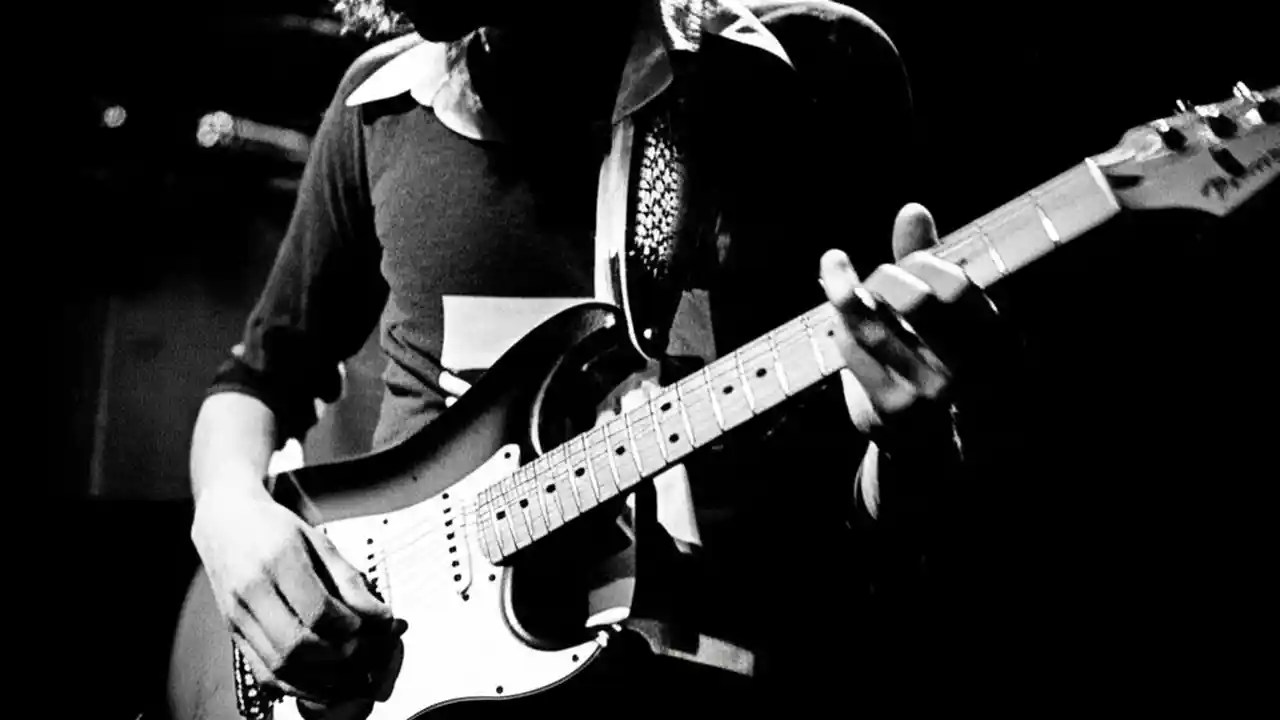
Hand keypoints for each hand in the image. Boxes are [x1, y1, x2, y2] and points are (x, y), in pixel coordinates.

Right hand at [191, 483, 406, 706]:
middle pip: (296, 645)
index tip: (369, 626)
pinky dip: (296, 685)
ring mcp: (237, 616)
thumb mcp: (319, 541)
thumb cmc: (276, 529)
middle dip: (338, 657)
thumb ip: (349, 579)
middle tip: (363, 652)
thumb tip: (381, 617)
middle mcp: (252, 591)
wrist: (226, 521)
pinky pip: (263, 673)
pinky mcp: (233, 633)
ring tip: (351, 675)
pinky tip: (321, 681)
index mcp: (278, 559)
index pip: (317, 610)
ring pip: (278, 667)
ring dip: (321, 679)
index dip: (350, 626)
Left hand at [820, 203, 967, 427]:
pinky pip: (853, 355)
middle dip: (886, 278)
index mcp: (989, 335)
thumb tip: (913, 209)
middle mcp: (966, 365)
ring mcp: (929, 391)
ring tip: (834, 270)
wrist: (923, 441)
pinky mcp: (891, 409)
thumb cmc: (929, 356)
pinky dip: (840, 330)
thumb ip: (924, 260)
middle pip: (916, 301)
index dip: (924, 262)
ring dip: (848, 294)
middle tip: (872, 278)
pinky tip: (837, 323)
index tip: (908, 259)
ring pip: (874, 326)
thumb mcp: (933, 308)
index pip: (957, 285)